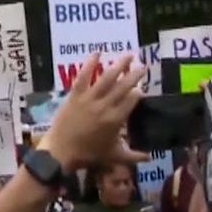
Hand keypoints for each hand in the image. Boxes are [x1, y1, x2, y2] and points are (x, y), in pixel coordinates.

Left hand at [39, 54, 148, 169]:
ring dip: (119, 65)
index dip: (138, 92)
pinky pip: (84, 76)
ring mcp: (90, 98)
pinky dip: (90, 64)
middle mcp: (106, 105)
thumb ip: (133, 156)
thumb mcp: (113, 156)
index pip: (132, 100)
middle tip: (143, 66)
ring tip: (129, 55)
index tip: (142, 88)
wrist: (61, 152)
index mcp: (116, 119)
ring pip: (107, 78)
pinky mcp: (76, 95)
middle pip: (124, 86)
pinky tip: (97, 52)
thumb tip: (150, 158)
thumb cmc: (88, 155)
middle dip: (135, 75)